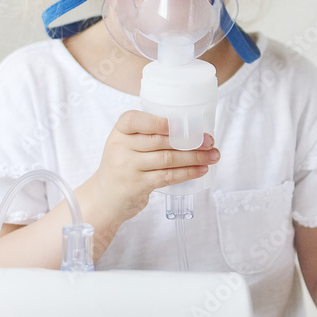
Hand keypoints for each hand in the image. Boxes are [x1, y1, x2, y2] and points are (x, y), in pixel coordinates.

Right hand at [89, 110, 219, 223]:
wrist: (104, 197)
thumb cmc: (121, 166)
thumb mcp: (124, 144)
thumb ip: (146, 134)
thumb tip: (187, 127)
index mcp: (120, 131)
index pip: (135, 119)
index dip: (158, 121)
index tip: (181, 123)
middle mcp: (121, 147)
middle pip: (160, 141)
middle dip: (189, 141)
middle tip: (209, 141)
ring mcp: (128, 167)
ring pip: (167, 159)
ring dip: (194, 158)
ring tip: (212, 156)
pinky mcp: (138, 185)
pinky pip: (167, 176)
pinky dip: (187, 173)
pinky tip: (200, 170)